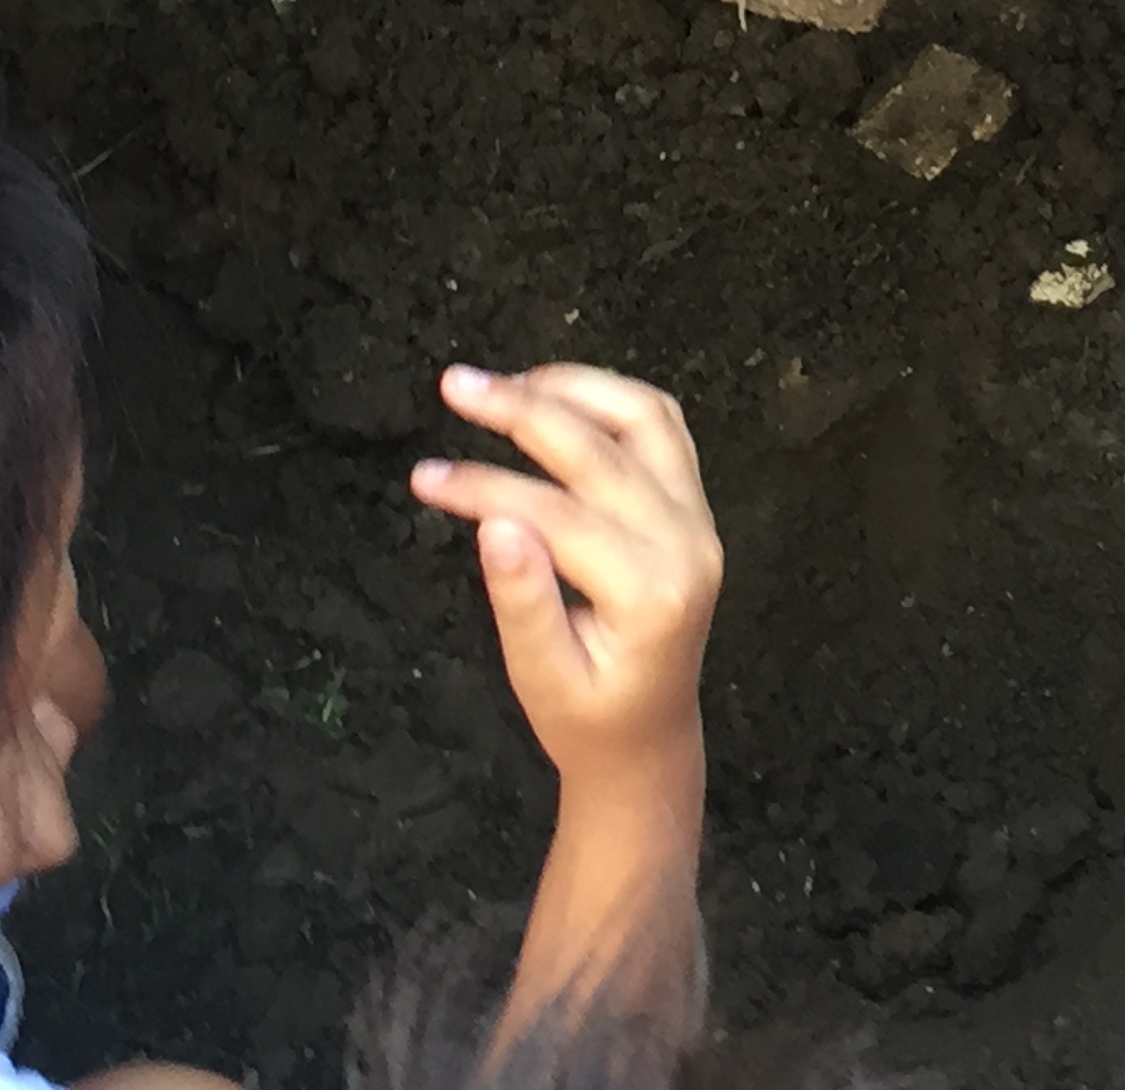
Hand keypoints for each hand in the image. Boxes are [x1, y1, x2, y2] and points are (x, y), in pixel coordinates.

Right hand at [411, 364, 721, 795]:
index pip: (558, 515)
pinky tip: (554, 397)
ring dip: (574, 388)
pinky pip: (662, 428)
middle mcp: (688, 545)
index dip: (486, 485)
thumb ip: (523, 603)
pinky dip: (610, 398)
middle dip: (523, 409)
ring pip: (645, 417)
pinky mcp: (694, 506)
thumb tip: (493, 523)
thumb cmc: (587, 719)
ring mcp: (699, 520)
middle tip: (455, 385)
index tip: (425, 474)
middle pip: (603, 450)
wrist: (649, 740)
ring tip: (504, 384)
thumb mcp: (542, 679)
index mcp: (650, 595)